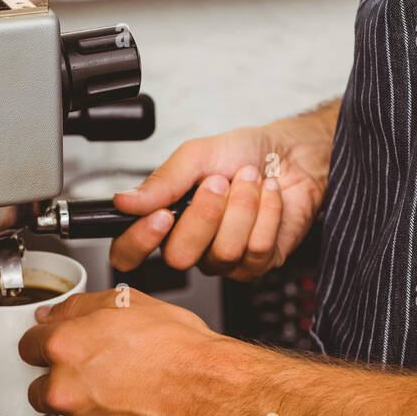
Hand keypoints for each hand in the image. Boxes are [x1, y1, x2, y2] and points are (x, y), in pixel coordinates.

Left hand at [20, 287, 227, 415]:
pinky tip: (136, 410)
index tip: (54, 345)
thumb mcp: (128, 301)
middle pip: (42, 387)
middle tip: (99, 369)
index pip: (27, 346)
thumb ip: (78, 306)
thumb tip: (53, 315)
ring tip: (127, 389)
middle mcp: (66, 391)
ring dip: (89, 406)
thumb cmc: (179, 348)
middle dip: (63, 379)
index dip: (45, 342)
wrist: (212, 392)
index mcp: (66, 348)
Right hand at [108, 119, 331, 280]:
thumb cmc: (242, 152)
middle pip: (179, 257)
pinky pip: (256, 250)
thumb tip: (124, 201)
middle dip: (205, 214)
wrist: (292, 153)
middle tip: (219, 182)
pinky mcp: (259, 263)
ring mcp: (225, 258)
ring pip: (224, 252)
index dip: (139, 241)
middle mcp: (192, 245)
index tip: (161, 215)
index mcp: (167, 219)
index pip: (129, 253)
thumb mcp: (196, 155)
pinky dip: (268, 213)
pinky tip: (269, 195)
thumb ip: (162, 181)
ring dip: (243, 206)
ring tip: (250, 181)